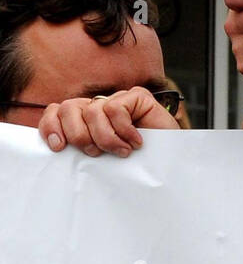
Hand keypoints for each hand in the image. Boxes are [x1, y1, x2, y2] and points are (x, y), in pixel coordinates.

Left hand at [39, 88, 179, 156]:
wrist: (171, 167)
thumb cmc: (136, 167)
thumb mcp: (101, 160)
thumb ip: (80, 150)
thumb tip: (57, 148)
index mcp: (85, 122)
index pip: (56, 112)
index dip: (51, 126)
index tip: (59, 147)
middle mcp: (99, 107)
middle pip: (69, 109)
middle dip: (79, 136)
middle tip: (97, 153)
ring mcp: (118, 100)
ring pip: (92, 112)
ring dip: (106, 138)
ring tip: (122, 151)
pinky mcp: (137, 96)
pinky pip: (115, 108)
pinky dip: (123, 129)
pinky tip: (136, 141)